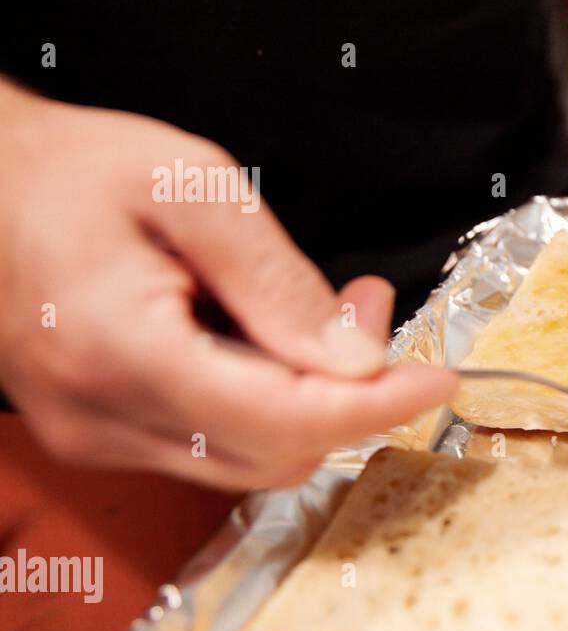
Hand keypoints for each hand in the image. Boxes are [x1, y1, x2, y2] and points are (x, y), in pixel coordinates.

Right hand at [0, 83, 456, 488]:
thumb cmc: (70, 171)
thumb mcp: (191, 188)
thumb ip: (278, 281)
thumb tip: (357, 359)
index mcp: (119, 349)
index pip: (280, 421)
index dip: (372, 406)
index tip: (435, 378)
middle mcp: (100, 416)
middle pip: (273, 452)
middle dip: (348, 393)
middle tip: (367, 308)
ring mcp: (95, 435)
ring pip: (248, 460)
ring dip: (310, 400)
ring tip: (324, 313)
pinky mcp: (100, 433)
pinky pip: (212, 445)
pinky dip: (264, 404)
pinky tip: (268, 340)